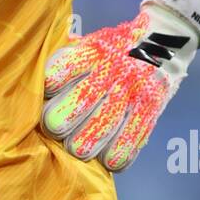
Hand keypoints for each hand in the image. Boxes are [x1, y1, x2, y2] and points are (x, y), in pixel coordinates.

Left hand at [40, 4, 199, 171]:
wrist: (163, 41)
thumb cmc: (112, 48)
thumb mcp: (89, 42)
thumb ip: (65, 59)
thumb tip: (36, 83)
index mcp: (91, 52)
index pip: (57, 74)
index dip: (46, 91)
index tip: (46, 97)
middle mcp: (111, 71)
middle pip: (76, 106)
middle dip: (59, 124)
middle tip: (56, 129)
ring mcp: (131, 92)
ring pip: (100, 128)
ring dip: (83, 145)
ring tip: (77, 147)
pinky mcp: (149, 110)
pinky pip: (130, 142)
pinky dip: (115, 156)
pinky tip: (106, 158)